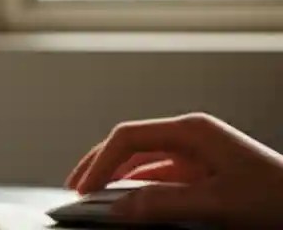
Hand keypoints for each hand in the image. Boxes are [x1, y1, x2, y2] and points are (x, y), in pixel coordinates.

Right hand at [65, 112, 282, 228]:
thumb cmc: (277, 199)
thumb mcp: (219, 204)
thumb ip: (165, 203)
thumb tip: (119, 207)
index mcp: (192, 131)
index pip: (128, 137)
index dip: (100, 163)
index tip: (83, 190)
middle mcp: (191, 137)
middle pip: (131, 145)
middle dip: (100, 165)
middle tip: (76, 189)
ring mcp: (199, 156)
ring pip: (144, 163)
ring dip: (118, 179)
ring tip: (96, 197)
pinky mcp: (206, 175)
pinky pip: (162, 179)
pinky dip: (140, 191)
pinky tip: (130, 205)